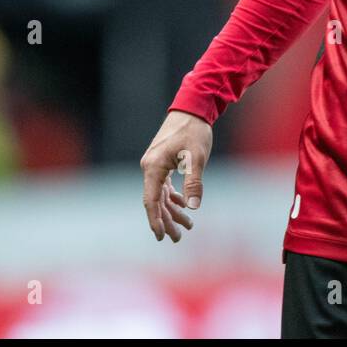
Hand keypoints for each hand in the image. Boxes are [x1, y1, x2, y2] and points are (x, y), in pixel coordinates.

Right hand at [140, 110, 212, 241]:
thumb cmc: (194, 131)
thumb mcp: (197, 158)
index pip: (151, 201)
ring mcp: (155, 165)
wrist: (193, 108)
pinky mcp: (163, 162)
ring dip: (172, 211)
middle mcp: (150, 168)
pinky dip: (174, 198)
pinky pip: (165, 186)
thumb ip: (193, 183)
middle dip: (167, 221)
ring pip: (161, 195)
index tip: (160, 236)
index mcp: (153, 168)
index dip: (155, 220)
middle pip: (156, 201)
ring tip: (187, 227)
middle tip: (178, 238)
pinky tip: (184, 207)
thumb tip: (193, 207)